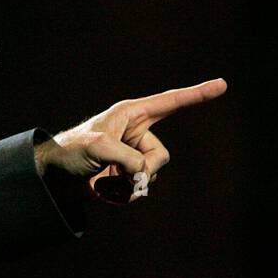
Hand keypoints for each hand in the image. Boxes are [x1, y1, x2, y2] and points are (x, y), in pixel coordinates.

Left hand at [37, 78, 226, 204]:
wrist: (55, 173)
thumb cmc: (72, 149)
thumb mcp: (99, 146)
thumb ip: (128, 157)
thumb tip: (144, 174)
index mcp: (132, 114)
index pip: (170, 102)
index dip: (197, 94)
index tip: (222, 84)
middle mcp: (137, 132)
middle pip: (160, 156)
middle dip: (143, 170)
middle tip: (115, 172)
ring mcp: (134, 153)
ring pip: (152, 174)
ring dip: (131, 183)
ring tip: (105, 179)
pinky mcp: (130, 172)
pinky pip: (143, 186)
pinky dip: (127, 192)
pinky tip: (107, 187)